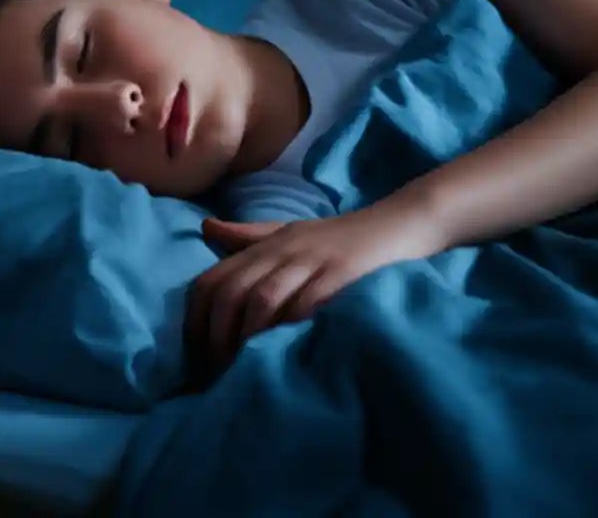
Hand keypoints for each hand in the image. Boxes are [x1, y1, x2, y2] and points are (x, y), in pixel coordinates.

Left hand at [187, 200, 442, 370]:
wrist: (402, 222)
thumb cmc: (341, 238)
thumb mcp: (289, 233)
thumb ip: (248, 238)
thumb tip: (206, 229)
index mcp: (264, 246)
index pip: (210, 280)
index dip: (195, 321)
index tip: (195, 358)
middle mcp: (281, 252)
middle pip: (230, 291)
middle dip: (216, 336)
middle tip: (217, 374)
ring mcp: (312, 262)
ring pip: (262, 298)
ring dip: (247, 337)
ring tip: (244, 371)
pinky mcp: (343, 274)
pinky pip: (308, 302)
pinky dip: (290, 327)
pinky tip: (284, 353)